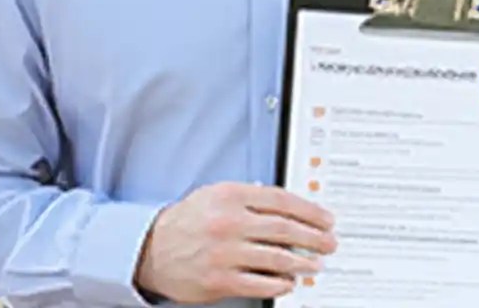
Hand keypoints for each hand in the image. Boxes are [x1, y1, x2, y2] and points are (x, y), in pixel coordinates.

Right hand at [133, 182, 337, 303]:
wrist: (150, 249)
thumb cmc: (186, 222)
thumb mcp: (214, 195)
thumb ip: (249, 197)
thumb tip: (289, 207)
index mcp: (230, 196)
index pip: (282, 201)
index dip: (310, 211)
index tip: (325, 219)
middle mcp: (229, 222)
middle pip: (285, 229)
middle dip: (314, 237)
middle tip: (328, 242)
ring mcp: (225, 253)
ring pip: (277, 258)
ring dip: (303, 262)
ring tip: (315, 263)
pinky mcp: (220, 280)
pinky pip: (261, 283)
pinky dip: (281, 284)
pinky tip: (289, 282)